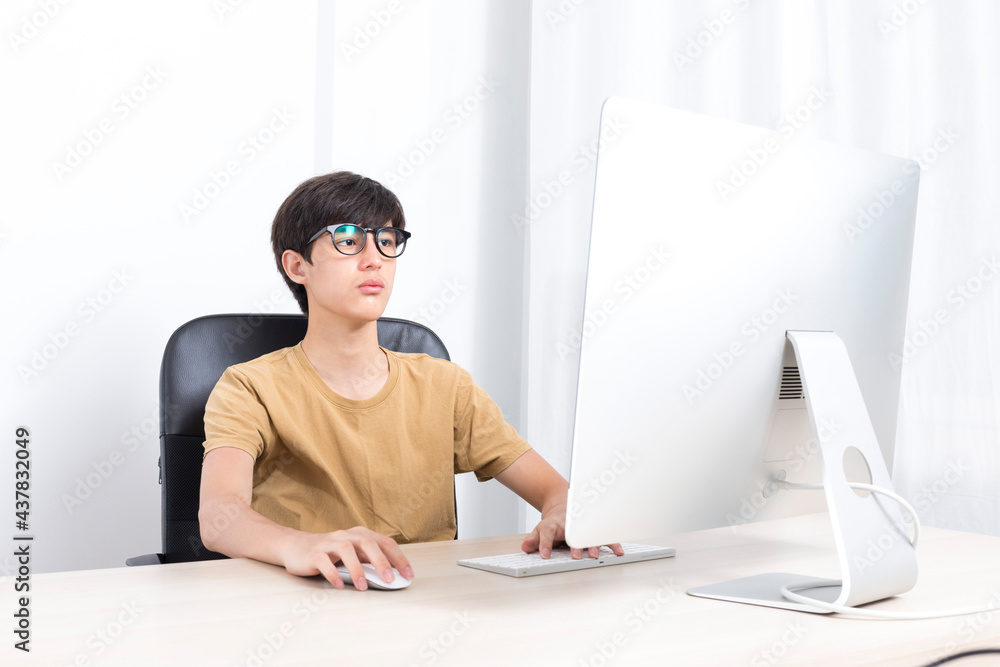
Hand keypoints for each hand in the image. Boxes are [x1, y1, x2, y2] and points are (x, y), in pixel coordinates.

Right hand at [280, 526, 413, 590]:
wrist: (296, 547)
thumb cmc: (331, 553)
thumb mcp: (353, 553)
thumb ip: (369, 561)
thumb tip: (392, 576)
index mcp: (360, 534)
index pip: (385, 542)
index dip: (398, 558)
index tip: (408, 575)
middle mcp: (346, 536)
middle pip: (367, 543)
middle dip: (381, 562)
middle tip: (390, 580)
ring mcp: (329, 543)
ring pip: (346, 550)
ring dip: (357, 569)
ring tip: (363, 587)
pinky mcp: (314, 554)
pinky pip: (324, 562)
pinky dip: (333, 574)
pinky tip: (340, 586)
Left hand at [520, 501, 624, 559]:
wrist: (563, 505)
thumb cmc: (553, 523)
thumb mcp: (540, 529)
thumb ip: (533, 540)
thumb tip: (525, 547)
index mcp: (553, 524)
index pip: (547, 532)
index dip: (545, 543)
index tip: (544, 554)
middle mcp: (569, 524)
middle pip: (572, 533)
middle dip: (575, 544)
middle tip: (575, 555)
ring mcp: (582, 526)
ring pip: (589, 534)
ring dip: (592, 544)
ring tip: (594, 554)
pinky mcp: (593, 529)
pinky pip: (603, 536)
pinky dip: (612, 543)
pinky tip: (618, 551)